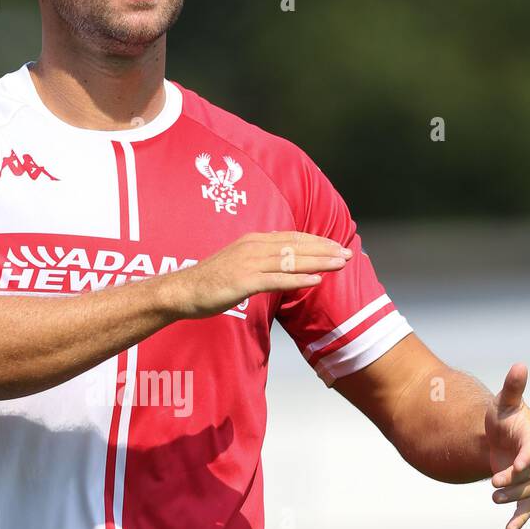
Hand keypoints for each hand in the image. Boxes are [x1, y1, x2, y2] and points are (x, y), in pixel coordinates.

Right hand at [160, 230, 350, 320]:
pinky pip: (277, 279)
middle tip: (348, 253)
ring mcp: (249, 263)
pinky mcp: (244, 281)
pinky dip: (299, 279)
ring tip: (341, 263)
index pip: (291, 237)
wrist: (182, 291)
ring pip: (292, 260)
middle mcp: (253, 247)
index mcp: (253, 241)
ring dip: (319, 261)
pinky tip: (316, 280)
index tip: (336, 245)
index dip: (316, 241)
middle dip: (325, 249)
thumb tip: (279, 265)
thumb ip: (259, 262)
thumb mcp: (237, 264)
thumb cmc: (209, 281)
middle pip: (296, 246)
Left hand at [485, 363, 529, 528]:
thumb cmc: (502, 416)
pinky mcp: (526, 489)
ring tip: (493, 498)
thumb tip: (520, 365)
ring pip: (529, 491)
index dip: (524, 461)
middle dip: (514, 481)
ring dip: (513, 498)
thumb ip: (512, 387)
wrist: (499, 434)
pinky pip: (527, 507)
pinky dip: (520, 519)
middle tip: (493, 485)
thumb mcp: (504, 402)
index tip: (512, 469)